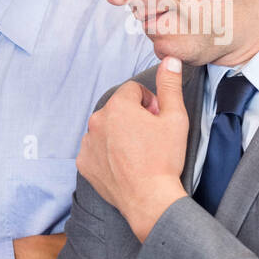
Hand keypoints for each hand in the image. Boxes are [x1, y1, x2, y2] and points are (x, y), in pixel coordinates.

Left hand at [76, 56, 188, 241]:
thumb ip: (170, 86)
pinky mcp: (83, 163)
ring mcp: (86, 143)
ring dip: (119, 134)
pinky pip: (95, 149)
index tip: (157, 118)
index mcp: (117, 107)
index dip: (149, 102)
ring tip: (137, 153)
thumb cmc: (164, 158)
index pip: (132, 90)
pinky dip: (107, 152)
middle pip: (117, 109)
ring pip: (105, 129)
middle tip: (150, 137)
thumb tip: (169, 60)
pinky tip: (124, 164)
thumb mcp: (175, 117)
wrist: (149, 199)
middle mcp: (95, 122)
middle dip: (133, 117)